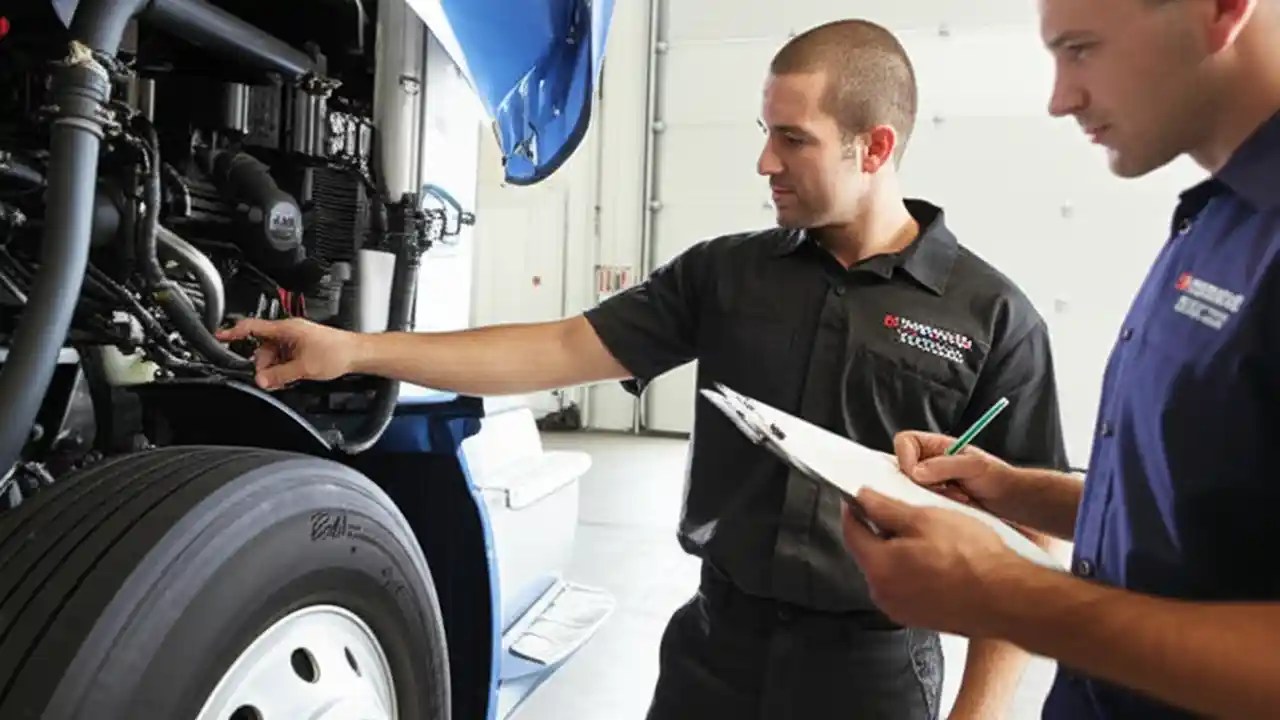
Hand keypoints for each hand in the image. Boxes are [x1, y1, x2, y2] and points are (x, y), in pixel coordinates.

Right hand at [216, 317, 361, 389]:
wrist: (356, 354)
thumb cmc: (337, 352)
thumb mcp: (304, 367)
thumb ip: (279, 375)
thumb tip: (261, 380)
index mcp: (286, 329)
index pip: (253, 327)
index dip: (234, 332)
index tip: (220, 336)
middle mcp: (289, 332)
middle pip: (262, 348)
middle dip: (262, 365)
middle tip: (267, 379)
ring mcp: (295, 341)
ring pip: (273, 356)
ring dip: (274, 369)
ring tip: (284, 379)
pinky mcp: (302, 349)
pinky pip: (284, 358)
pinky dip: (283, 369)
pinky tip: (291, 376)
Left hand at [841, 489, 1029, 636]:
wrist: (1008, 598)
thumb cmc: (974, 560)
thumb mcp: (925, 518)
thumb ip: (885, 508)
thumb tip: (863, 499)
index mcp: (879, 568)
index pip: (851, 532)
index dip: (854, 509)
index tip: (859, 498)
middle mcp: (884, 594)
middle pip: (869, 553)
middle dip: (881, 530)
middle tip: (904, 512)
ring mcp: (902, 610)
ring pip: (889, 570)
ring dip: (900, 551)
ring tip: (929, 536)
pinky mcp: (921, 618)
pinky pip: (907, 587)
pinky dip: (915, 571)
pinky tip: (939, 559)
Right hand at [893, 431, 1016, 517]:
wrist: (1012, 502)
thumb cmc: (998, 478)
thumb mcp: (975, 466)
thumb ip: (944, 466)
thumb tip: (916, 472)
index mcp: (936, 446)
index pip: (905, 442)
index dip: (905, 457)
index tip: (916, 475)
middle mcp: (928, 462)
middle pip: (901, 467)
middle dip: (918, 482)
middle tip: (942, 489)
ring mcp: (929, 482)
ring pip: (909, 488)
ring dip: (929, 496)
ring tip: (955, 497)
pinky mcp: (933, 500)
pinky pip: (919, 503)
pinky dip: (934, 507)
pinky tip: (954, 506)